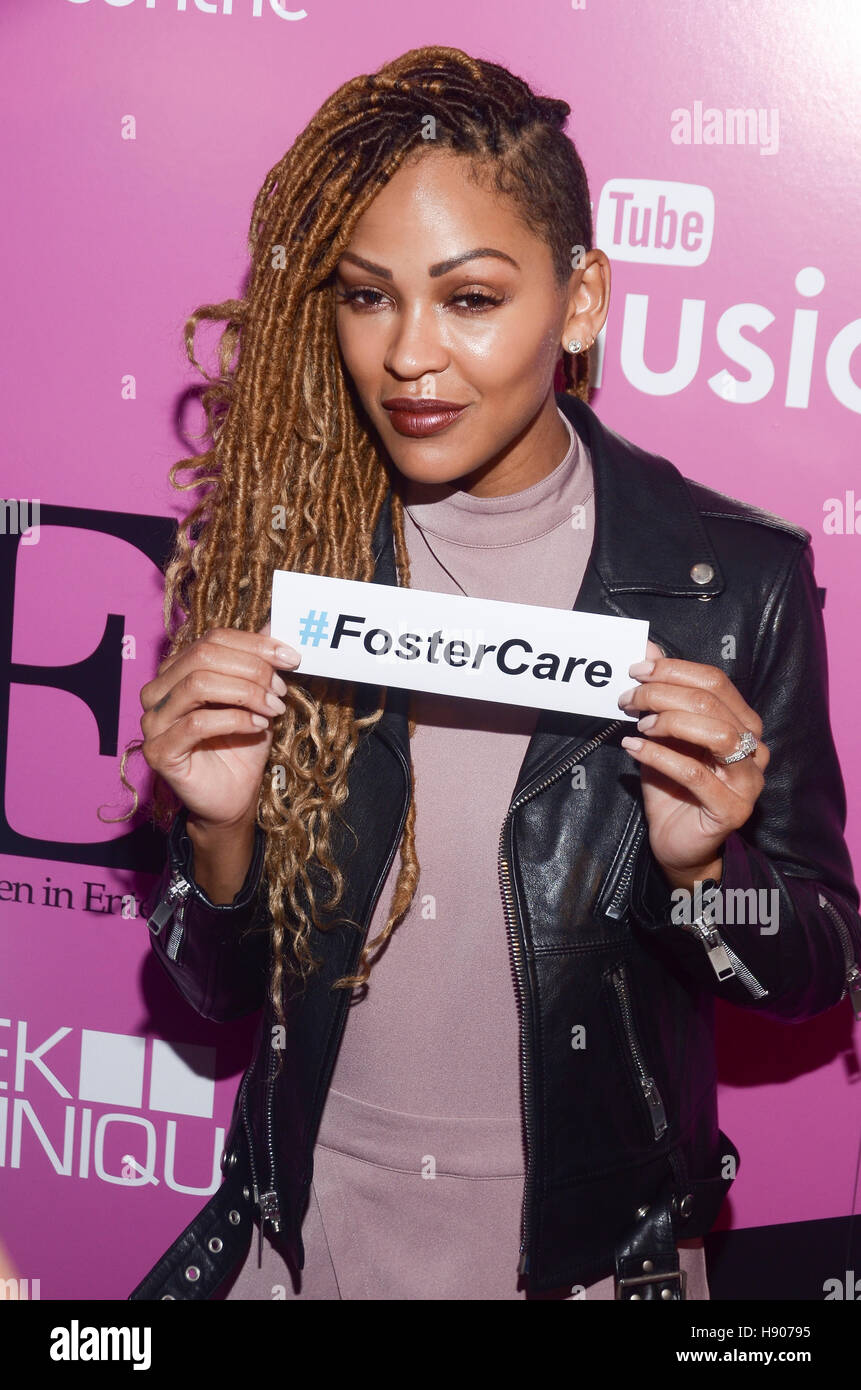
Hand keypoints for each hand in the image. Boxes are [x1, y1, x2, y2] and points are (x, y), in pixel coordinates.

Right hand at [139, 622, 300, 831]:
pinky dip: (235, 719)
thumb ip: (259, 662)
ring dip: (246, 693)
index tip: (291, 657)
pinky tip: (258, 725)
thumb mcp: (257, 697)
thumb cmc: (242, 745)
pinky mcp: (159, 751)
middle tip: (281, 688)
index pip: (212, 639)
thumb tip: (277, 623)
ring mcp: (153, 721)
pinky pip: (197, 723)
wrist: (234, 798)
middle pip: (204, 657)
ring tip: (273, 707)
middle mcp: (158, 691)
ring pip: (198, 684)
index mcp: (177, 670)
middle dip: (252, 668)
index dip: (255, 644)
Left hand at [616, 639, 769, 889]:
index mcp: (742, 723)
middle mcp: (753, 747)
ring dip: (668, 721)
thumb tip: (645, 650)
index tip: (635, 670)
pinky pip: (694, 773)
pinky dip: (659, 756)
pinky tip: (634, 747)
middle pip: (711, 703)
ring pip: (714, 733)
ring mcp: (748, 780)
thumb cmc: (671, 787)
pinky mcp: (733, 809)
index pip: (715, 681)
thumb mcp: (661, 735)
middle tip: (627, 697)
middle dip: (662, 693)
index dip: (673, 670)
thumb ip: (659, 696)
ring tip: (638, 724)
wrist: (677, 844)